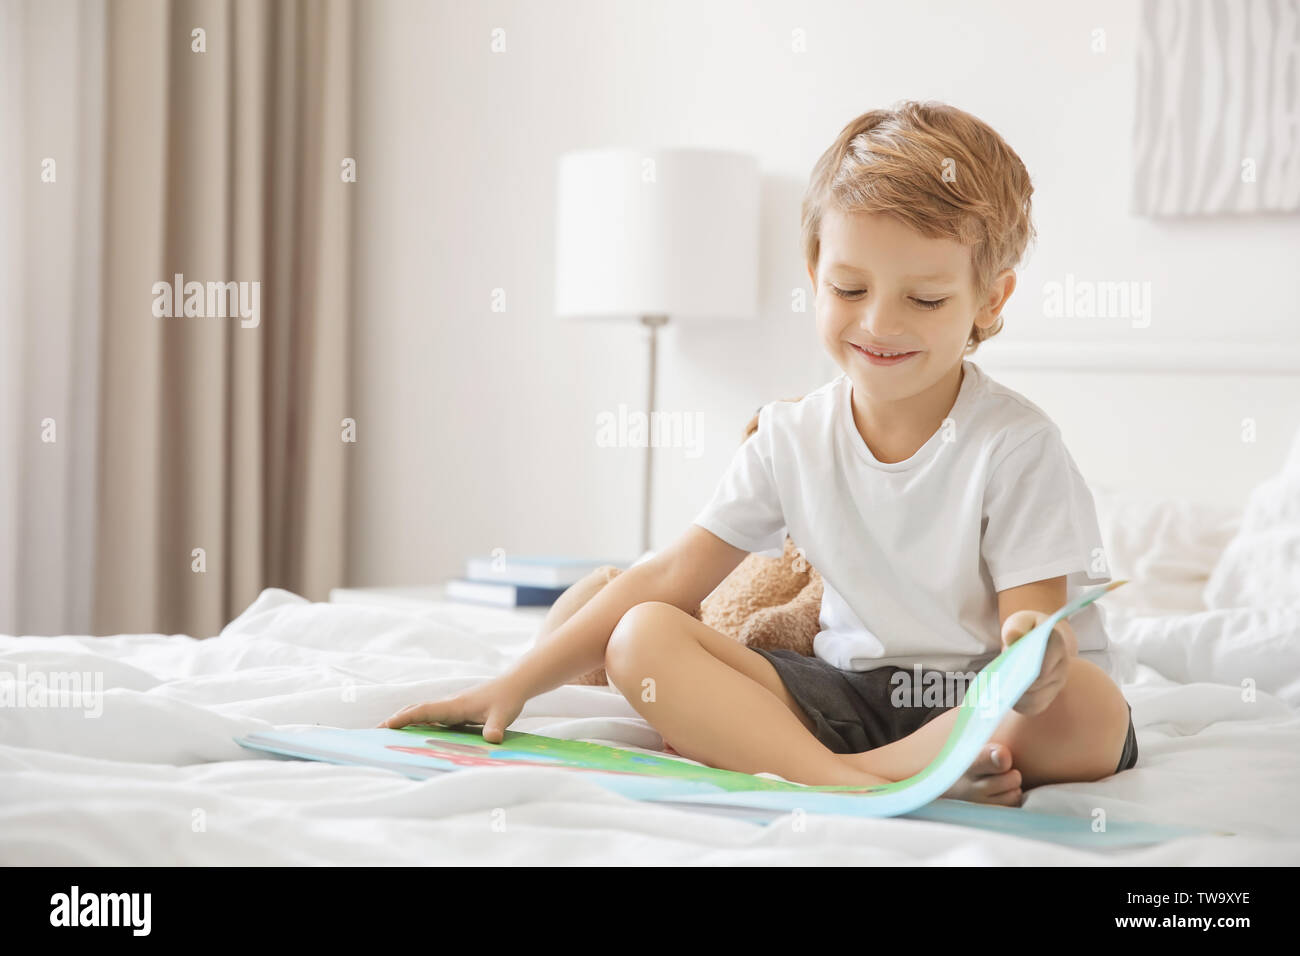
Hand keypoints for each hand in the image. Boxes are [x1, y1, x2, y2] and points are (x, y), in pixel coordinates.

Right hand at [376, 673, 526, 743]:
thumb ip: (496, 727)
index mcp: (455, 705)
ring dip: (405, 721)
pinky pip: (431, 717)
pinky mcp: (455, 711)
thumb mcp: (503, 715)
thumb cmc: (507, 699)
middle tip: (376, 732)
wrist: (513, 685)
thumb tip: (492, 741)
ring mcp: (451, 707)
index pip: (424, 711)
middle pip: (416, 710)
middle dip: (396, 720)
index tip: (387, 726)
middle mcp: (449, 705)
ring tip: (387, 735)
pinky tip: (413, 735)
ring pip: (422, 713)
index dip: (405, 719)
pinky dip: (417, 723)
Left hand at [1001, 610, 1072, 716]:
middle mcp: (1062, 665)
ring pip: (1036, 698)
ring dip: (1016, 695)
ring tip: (997, 691)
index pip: (1048, 655)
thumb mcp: (1021, 620)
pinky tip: (1003, 699)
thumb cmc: (1027, 630)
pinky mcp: (1048, 697)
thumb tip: (1013, 637)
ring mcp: (1057, 684)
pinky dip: (1017, 705)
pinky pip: (1033, 707)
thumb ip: (1017, 625)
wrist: (1038, 641)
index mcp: (1057, 643)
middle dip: (1018, 680)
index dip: (1029, 661)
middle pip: (1040, 680)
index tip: (1010, 662)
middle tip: (997, 680)